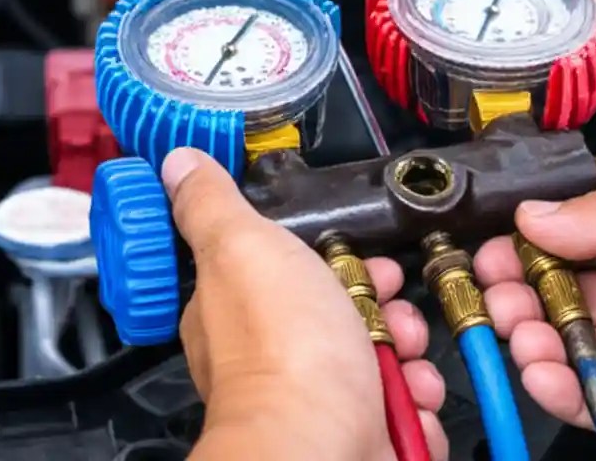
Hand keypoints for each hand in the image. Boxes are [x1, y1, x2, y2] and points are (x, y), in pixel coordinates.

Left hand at [162, 148, 448, 460]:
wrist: (323, 443)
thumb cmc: (284, 351)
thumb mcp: (241, 246)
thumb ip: (211, 204)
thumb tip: (180, 162)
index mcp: (237, 312)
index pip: (287, 269)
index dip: (333, 256)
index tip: (359, 252)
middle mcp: (276, 359)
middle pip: (344, 312)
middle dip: (383, 301)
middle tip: (388, 299)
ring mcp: (319, 400)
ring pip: (380, 358)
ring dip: (407, 349)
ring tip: (405, 353)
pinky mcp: (360, 433)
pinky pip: (402, 407)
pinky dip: (415, 402)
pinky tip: (410, 396)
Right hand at [475, 169, 595, 459]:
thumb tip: (534, 215)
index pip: (570, 237)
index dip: (527, 240)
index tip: (491, 241)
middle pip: (559, 293)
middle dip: (517, 288)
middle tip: (492, 285)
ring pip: (568, 346)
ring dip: (531, 337)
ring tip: (517, 327)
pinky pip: (592, 399)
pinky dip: (559, 387)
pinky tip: (544, 369)